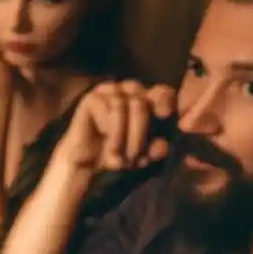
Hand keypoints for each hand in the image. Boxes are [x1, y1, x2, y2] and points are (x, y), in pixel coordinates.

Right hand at [53, 80, 175, 173]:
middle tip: (133, 158)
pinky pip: (107, 110)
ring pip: (122, 106)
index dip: (165, 100)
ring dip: (121, 136)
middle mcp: (129, 91)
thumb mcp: (143, 154)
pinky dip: (109, 128)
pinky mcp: (92, 98)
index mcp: (147, 100)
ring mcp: (109, 92)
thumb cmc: (118, 153)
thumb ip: (156, 150)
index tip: (164, 115)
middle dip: (138, 133)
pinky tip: (103, 136)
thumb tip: (162, 146)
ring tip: (116, 155)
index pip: (163, 93)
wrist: (87, 162)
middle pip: (141, 102)